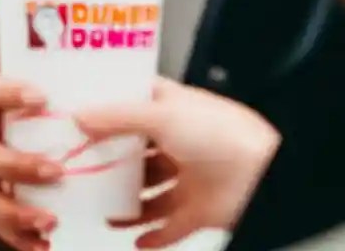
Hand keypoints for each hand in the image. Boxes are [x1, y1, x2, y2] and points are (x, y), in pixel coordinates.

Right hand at [0, 73, 64, 250]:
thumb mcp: (4, 95)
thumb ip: (38, 98)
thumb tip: (101, 104)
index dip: (10, 94)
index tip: (42, 97)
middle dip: (18, 166)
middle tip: (56, 171)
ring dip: (17, 213)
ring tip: (51, 220)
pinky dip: (20, 239)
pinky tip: (45, 246)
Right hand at [75, 78, 279, 248]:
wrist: (261, 175)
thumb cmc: (225, 134)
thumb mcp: (162, 114)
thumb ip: (118, 117)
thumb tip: (83, 117)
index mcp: (176, 111)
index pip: (137, 106)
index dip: (111, 111)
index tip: (82, 116)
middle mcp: (182, 144)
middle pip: (139, 154)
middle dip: (113, 163)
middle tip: (82, 165)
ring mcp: (190, 178)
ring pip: (151, 194)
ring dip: (128, 203)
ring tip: (101, 206)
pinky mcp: (198, 211)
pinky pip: (170, 228)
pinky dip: (152, 236)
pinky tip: (135, 238)